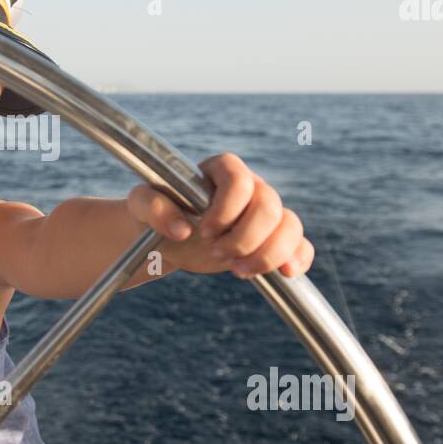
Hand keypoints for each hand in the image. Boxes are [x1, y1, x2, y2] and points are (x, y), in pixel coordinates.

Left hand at [126, 152, 313, 278]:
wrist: (168, 237)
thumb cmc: (156, 213)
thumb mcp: (142, 205)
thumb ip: (153, 206)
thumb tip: (181, 227)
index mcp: (222, 170)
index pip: (239, 181)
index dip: (226, 209)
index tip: (204, 231)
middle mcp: (251, 186)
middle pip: (269, 208)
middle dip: (244, 238)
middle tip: (215, 254)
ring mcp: (266, 212)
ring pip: (290, 226)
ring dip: (267, 254)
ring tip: (237, 270)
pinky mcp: (274, 238)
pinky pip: (300, 244)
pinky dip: (297, 259)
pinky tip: (284, 273)